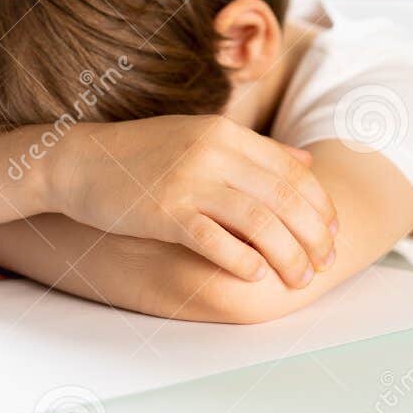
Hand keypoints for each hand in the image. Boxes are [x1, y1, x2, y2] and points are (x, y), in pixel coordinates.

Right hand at [47, 116, 337, 287]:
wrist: (79, 161)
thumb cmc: (141, 154)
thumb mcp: (199, 136)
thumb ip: (254, 149)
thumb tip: (306, 162)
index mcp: (224, 133)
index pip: (293, 171)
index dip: (321, 206)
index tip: (332, 233)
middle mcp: (212, 152)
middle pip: (286, 199)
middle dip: (314, 237)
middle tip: (323, 264)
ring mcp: (188, 180)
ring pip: (261, 223)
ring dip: (288, 256)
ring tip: (298, 278)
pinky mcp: (165, 211)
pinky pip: (217, 241)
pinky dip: (244, 261)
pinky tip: (257, 275)